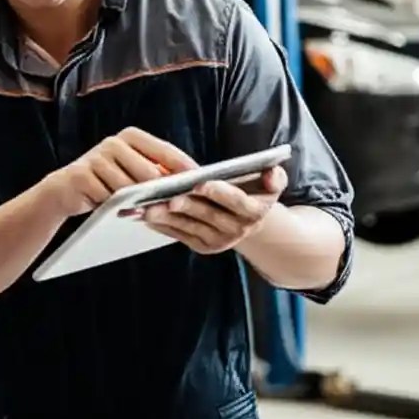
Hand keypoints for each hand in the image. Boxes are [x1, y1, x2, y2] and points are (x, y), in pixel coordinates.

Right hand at [43, 127, 197, 217]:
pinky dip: (115, 208)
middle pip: (149, 172)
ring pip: (129, 188)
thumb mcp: (133, 170)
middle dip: (160, 192)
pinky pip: (107, 198)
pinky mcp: (82, 176)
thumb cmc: (108, 181)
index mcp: (131, 136)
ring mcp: (96, 158)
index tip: (202, 183)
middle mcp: (114, 142)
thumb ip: (156, 171)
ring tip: (143, 212)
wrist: (67, 189)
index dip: (185, 168)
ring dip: (137, 204)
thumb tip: (191, 182)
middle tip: (172, 207)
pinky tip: (119, 213)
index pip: (165, 151)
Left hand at [140, 165, 286, 253]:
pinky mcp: (202, 246)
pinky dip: (162, 225)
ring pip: (189, 226)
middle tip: (166, 196)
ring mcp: (219, 240)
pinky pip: (179, 234)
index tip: (200, 183)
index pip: (236, 201)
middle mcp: (238, 229)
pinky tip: (145, 215)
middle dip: (186, 205)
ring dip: (167, 217)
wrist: (247, 220)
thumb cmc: (253, 193)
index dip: (219, 192)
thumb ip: (274, 177)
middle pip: (208, 215)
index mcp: (255, 211)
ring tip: (147, 207)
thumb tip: (272, 172)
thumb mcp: (270, 184)